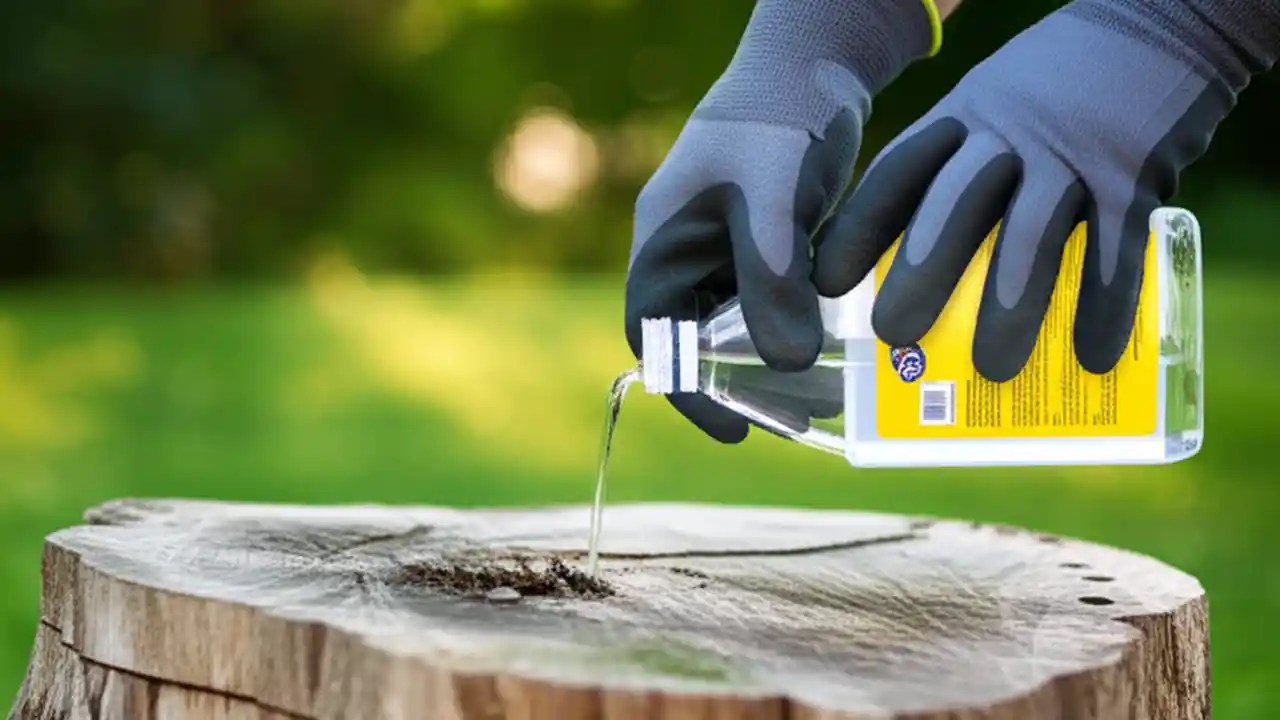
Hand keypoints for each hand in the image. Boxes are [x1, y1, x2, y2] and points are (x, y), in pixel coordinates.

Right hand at [626, 0, 938, 441]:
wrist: (814, 61)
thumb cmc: (776, 114)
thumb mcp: (769, 196)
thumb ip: (771, 276)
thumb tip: (789, 362)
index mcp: (663, 240)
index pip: (656, 333)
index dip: (687, 386)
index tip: (733, 430)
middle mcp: (687, 251)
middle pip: (698, 338)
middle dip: (740, 384)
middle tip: (791, 423)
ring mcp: (727, 246)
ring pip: (739, 324)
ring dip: (775, 361)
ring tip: (824, 398)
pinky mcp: (767, 241)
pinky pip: (773, 299)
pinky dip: (799, 327)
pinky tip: (838, 348)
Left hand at [814, 0, 1261, 380]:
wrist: (1157, 26)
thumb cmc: (1057, 88)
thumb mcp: (990, 105)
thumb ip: (957, 169)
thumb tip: (909, 265)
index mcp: (963, 119)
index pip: (897, 174)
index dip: (856, 230)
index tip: (824, 284)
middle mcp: (1009, 136)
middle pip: (953, 206)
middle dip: (920, 272)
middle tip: (892, 334)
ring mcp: (1071, 155)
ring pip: (1031, 235)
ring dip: (1010, 308)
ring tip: (991, 371)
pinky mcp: (1133, 176)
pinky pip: (1116, 249)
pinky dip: (1106, 306)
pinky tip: (1093, 357)